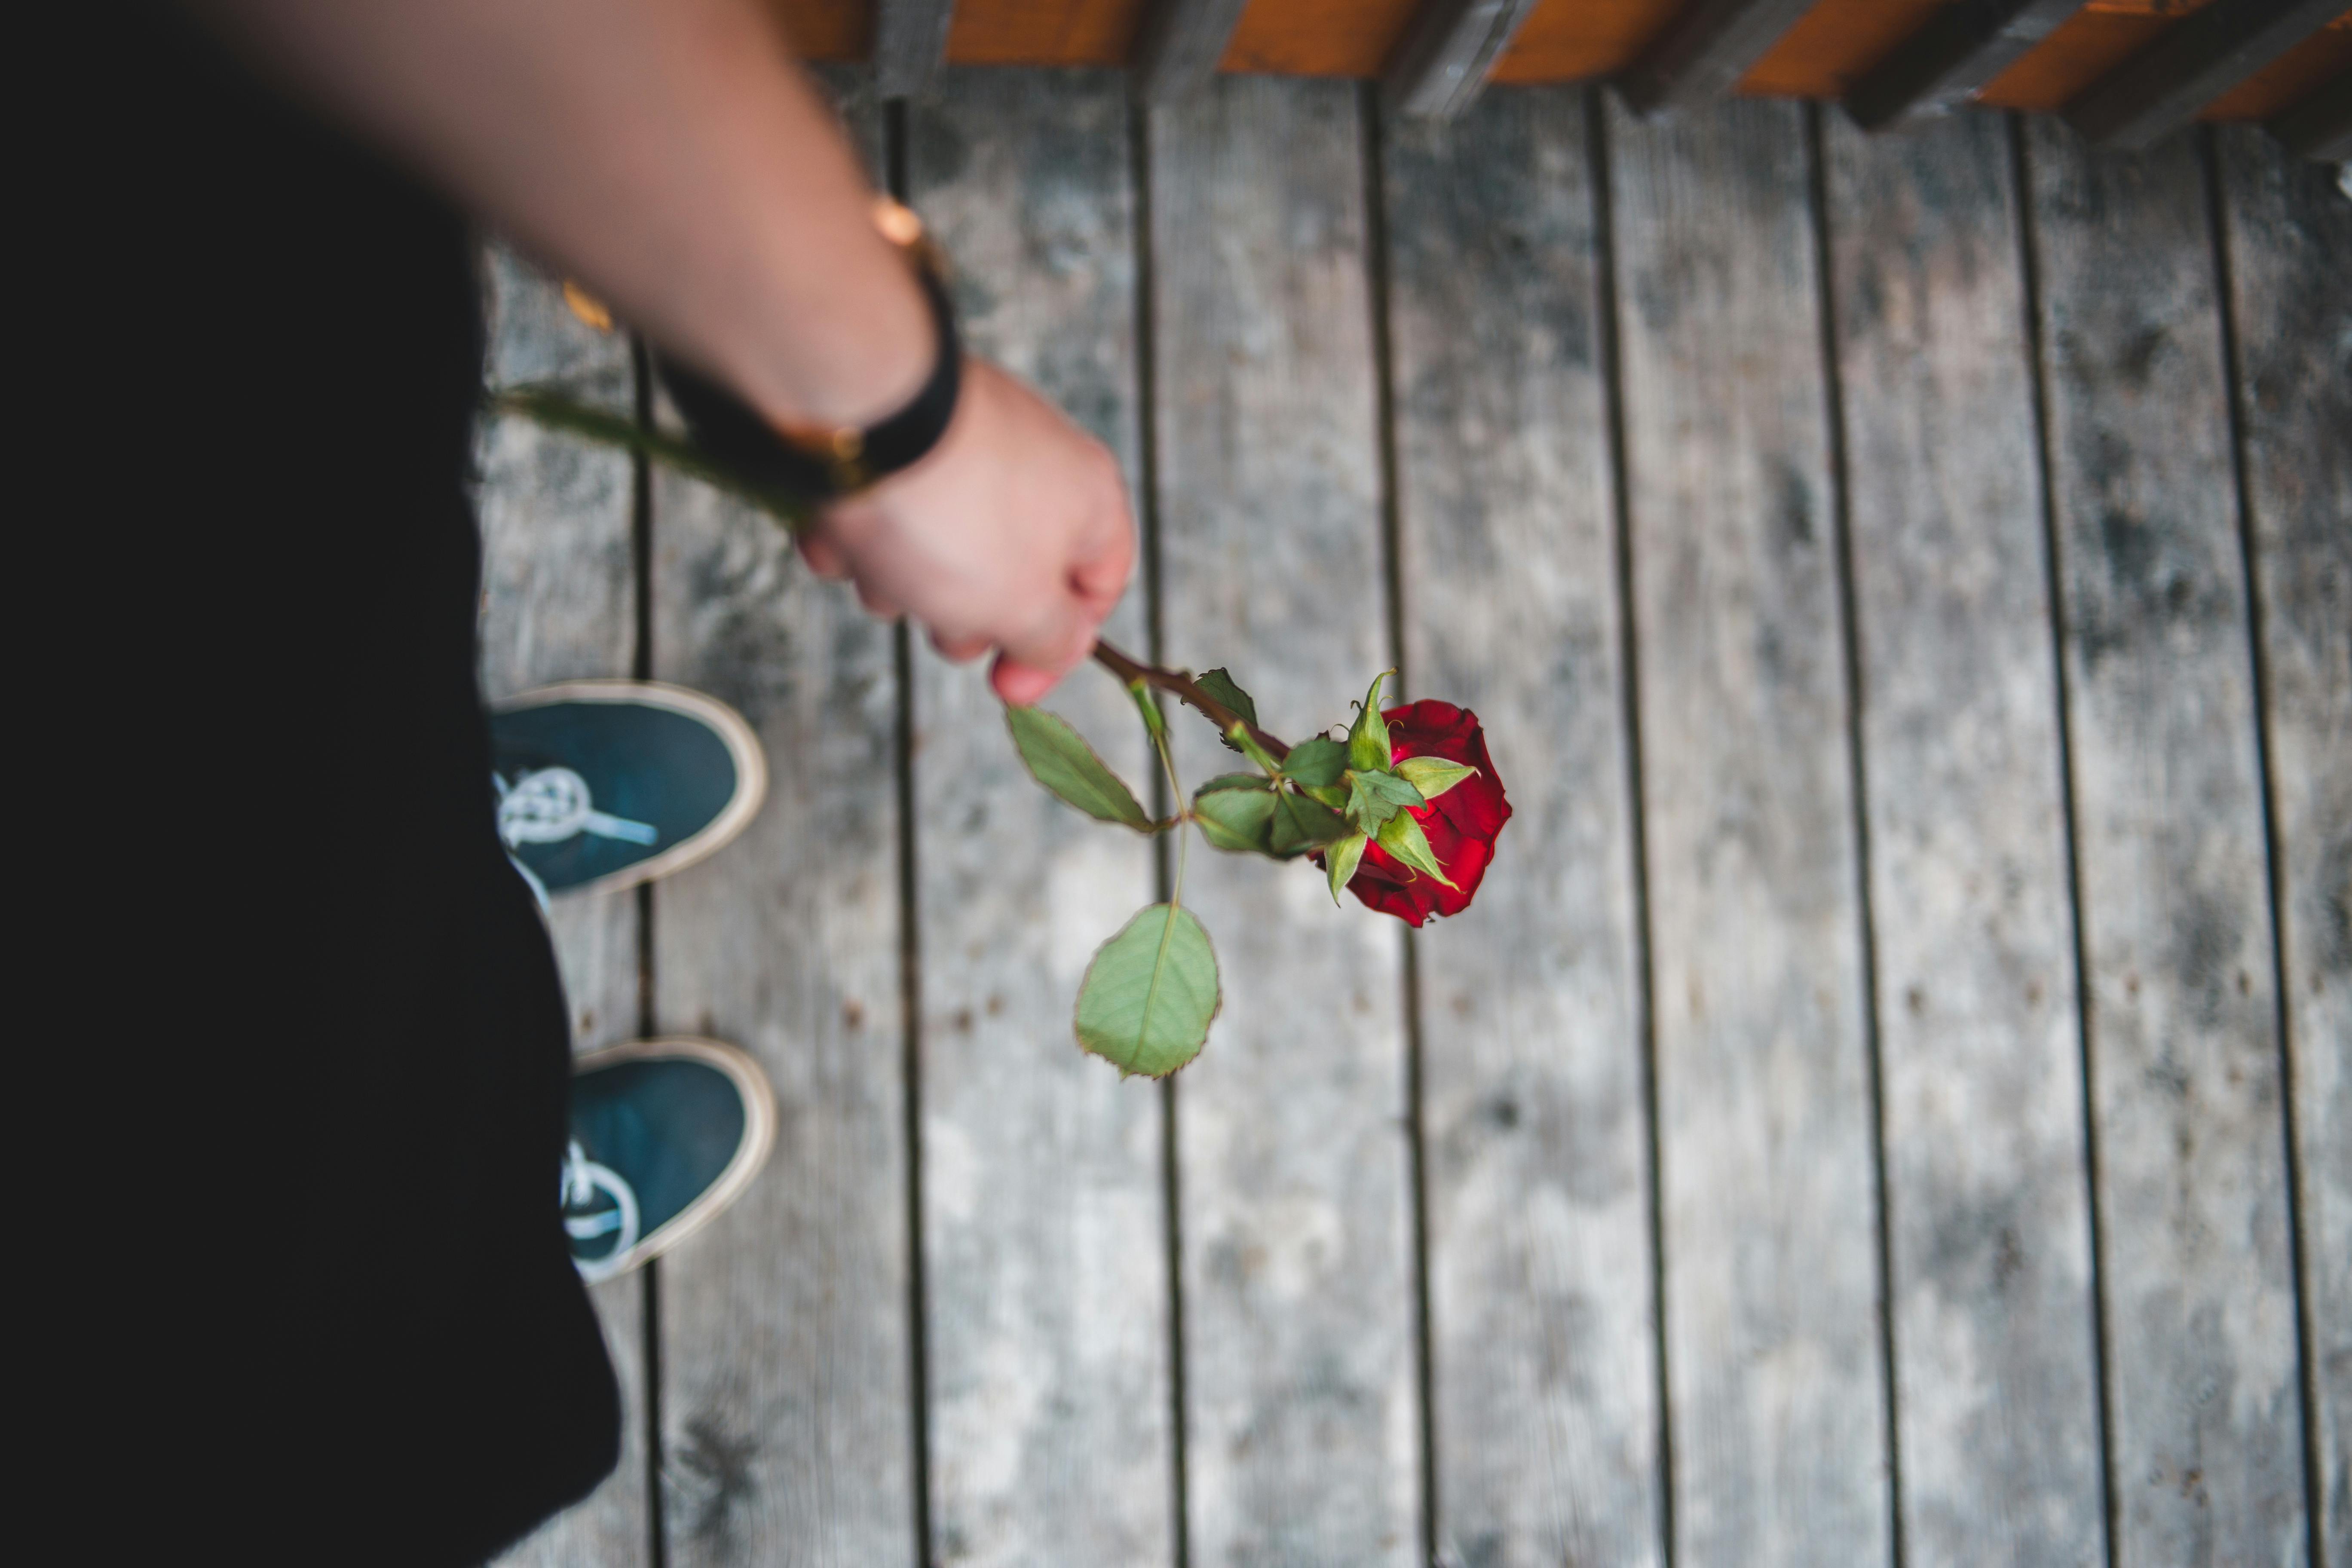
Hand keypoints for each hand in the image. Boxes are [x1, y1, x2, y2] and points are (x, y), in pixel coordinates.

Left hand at [794, 359, 1134, 705]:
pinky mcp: (896, 441)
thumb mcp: (1023, 607)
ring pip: (934, 553)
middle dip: (960, 615)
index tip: (1006, 686)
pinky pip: (883, 514)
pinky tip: (841, 529)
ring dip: (898, 579)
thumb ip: (1054, 642)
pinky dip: (859, 534)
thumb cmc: (954, 515)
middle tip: (937, 612)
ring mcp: (962, 450)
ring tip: (879, 559)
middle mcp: (1033, 469)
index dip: (1056, 651)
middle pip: (1007, 581)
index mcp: (1089, 503)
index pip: (1098, 591)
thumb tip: (1057, 648)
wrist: (857, 415)